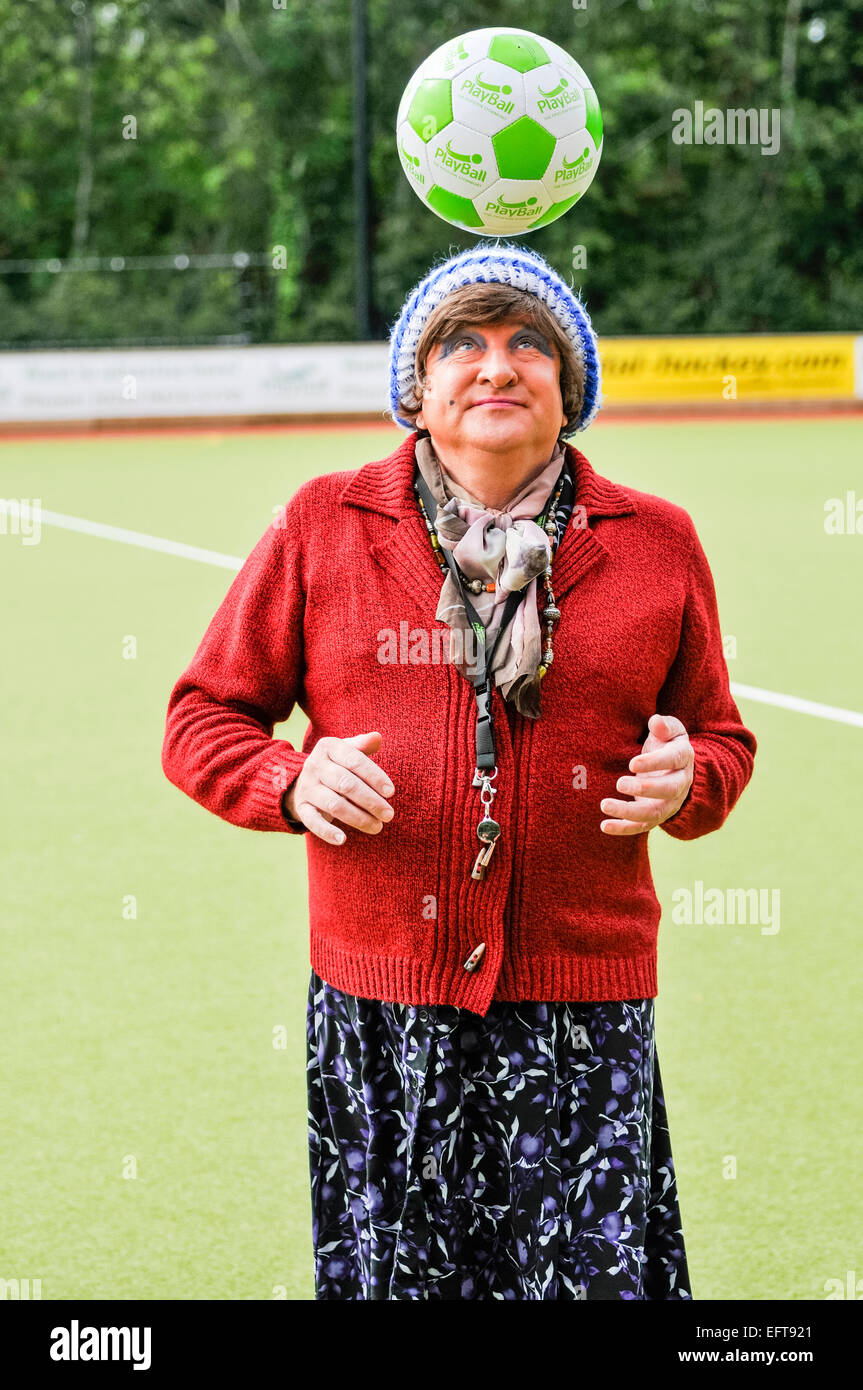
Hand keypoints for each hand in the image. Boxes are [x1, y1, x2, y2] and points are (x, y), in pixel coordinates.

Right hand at [285, 731, 394, 844]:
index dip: (374, 776)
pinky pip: (312, 821)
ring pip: (334, 804)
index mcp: (328, 747)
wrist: (302, 780)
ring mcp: (307, 787)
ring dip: (358, 818)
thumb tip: (377, 738)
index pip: (354, 760)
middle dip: (370, 801)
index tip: (391, 792)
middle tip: (389, 814)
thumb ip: (363, 745)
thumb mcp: (347, 750)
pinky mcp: (302, 807)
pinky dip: (326, 832)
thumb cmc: (336, 765)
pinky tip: (342, 840)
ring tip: (377, 827)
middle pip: (346, 784)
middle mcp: (315, 765)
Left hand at [600, 713, 693, 835]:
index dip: (654, 763)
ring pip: (653, 813)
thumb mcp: (670, 730)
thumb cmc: (667, 744)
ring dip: (629, 811)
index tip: (632, 764)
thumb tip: (656, 721)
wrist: (675, 768)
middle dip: (645, 788)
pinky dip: (623, 828)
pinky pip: (641, 826)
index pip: (673, 761)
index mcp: (683, 758)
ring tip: (605, 804)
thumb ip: (664, 725)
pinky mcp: (655, 816)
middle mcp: (680, 784)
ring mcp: (669, 803)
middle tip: (620, 783)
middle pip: (668, 790)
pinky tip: (604, 826)